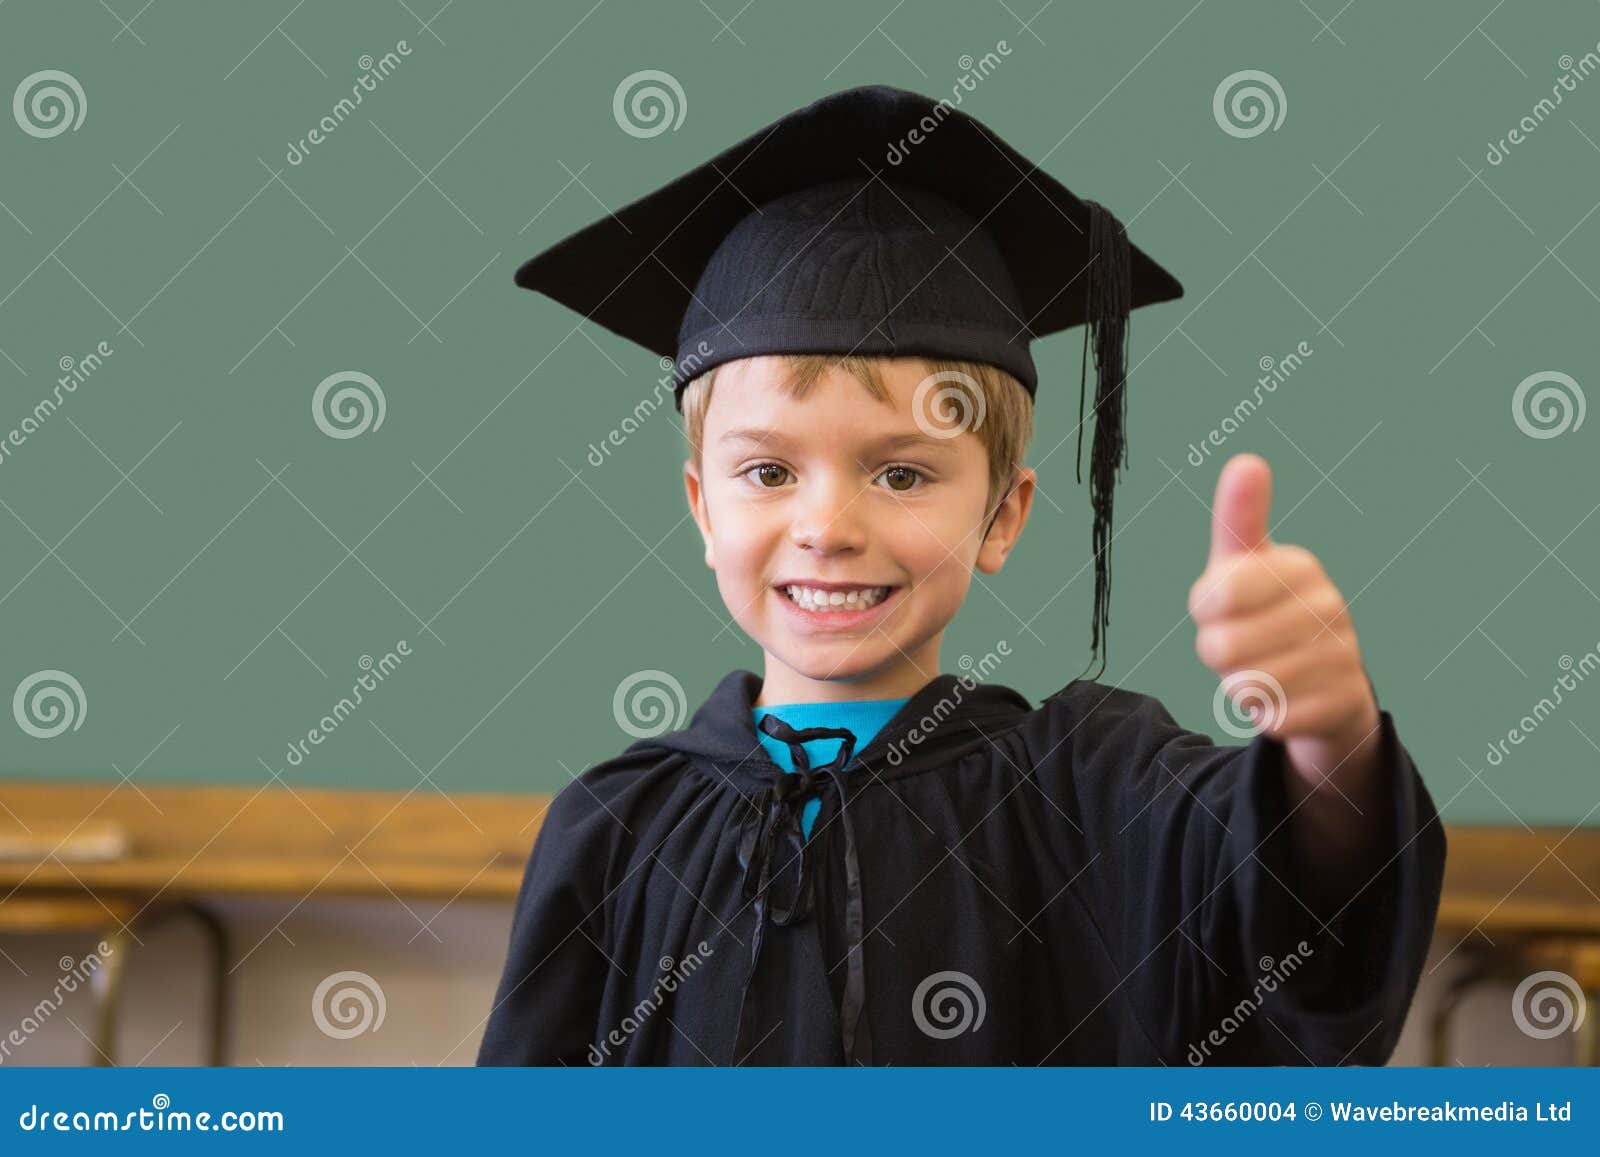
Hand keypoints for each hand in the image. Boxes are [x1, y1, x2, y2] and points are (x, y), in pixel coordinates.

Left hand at [1187, 454, 1378, 749]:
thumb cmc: (1266, 615)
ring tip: (1265, 670)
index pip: (1216, 596)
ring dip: (1241, 686)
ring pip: (1246, 685)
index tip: (1221, 607)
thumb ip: (1238, 519)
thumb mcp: (1244, 566)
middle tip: (1243, 645)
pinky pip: (1272, 717)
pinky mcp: (1345, 702)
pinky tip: (1286, 698)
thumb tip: (1247, 460)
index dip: (1204, 612)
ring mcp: (1343, 654)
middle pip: (1222, 648)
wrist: (1327, 685)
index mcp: (1300, 566)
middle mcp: (1329, 606)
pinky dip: (1265, 714)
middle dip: (1218, 655)